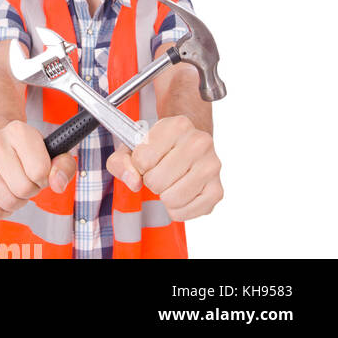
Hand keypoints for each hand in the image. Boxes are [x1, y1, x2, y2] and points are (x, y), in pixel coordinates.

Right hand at [0, 121, 75, 218]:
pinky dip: (0, 209)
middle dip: (29, 190)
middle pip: (23, 188)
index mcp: (17, 131)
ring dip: (16, 201)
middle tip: (25, 179)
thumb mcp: (53, 153)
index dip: (44, 178)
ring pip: (7, 202)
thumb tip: (56, 184)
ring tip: (12, 186)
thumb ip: (64, 167)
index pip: (40, 172)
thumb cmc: (27, 152)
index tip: (37, 171)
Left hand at [106, 115, 222, 220]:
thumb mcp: (131, 147)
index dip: (138, 165)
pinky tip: (178, 193)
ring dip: (163, 195)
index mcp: (176, 126)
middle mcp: (199, 143)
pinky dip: (176, 209)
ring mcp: (211, 166)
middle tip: (158, 171)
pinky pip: (185, 212)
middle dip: (151, 181)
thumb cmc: (157, 147)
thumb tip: (133, 181)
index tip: (146, 159)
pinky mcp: (217, 190)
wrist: (185, 145)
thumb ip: (120, 162)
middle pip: (156, 181)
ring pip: (172, 198)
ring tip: (169, 182)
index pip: (143, 159)